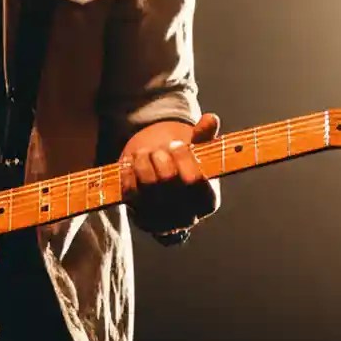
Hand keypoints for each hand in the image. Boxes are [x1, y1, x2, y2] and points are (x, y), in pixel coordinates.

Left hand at [119, 113, 219, 235]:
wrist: (161, 186)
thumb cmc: (183, 166)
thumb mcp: (196, 151)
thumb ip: (204, 136)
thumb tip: (211, 119)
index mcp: (208, 201)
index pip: (196, 180)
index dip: (184, 158)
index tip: (176, 144)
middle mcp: (187, 216)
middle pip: (169, 180)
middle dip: (161, 157)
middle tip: (159, 149)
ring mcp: (163, 221)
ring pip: (148, 185)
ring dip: (144, 162)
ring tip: (144, 153)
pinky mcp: (141, 219)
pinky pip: (131, 194)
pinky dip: (129, 174)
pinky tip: (131, 163)